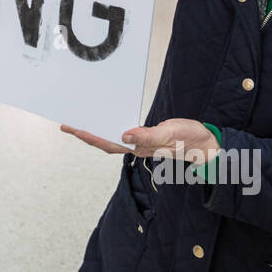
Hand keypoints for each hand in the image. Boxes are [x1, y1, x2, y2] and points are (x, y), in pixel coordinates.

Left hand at [61, 118, 219, 161]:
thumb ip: (148, 136)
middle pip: (105, 141)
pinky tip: (104, 122)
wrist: (205, 144)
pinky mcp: (146, 138)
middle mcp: (137, 148)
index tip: (73, 129)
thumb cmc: (189, 139)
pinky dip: (110, 127)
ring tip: (78, 124)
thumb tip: (124, 135)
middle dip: (85, 133)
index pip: (109, 143)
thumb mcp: (170, 134)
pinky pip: (123, 133)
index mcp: (140, 149)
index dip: (90, 136)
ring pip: (112, 138)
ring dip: (96, 131)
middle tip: (66, 125)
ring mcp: (141, 144)